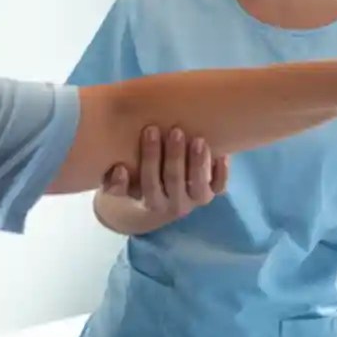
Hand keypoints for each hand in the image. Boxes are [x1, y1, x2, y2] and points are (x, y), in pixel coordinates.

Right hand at [101, 126, 228, 224]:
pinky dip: (222, 172)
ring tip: (198, 140)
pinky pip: (220, 186)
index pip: (149, 184)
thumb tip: (119, 169)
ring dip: (198, 162)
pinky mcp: (212, 193)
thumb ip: (114, 182)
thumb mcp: (121, 186)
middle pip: (174, 180)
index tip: (147, 135)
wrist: (159, 200)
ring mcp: (195, 200)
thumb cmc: (135, 181)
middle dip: (174, 155)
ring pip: (200, 185)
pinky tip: (222, 154)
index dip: (149, 161)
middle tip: (174, 130)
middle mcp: (175, 205)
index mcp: (151, 202)